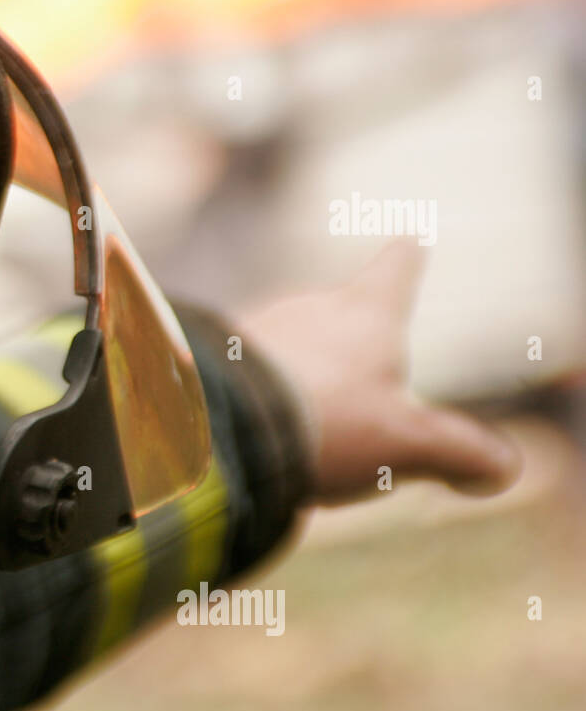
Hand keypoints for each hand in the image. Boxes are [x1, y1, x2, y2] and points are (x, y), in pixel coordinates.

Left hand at [238, 241, 521, 504]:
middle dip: (348, 340)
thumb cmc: (323, 421)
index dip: (404, 262)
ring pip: (286, 344)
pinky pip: (242, 370)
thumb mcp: (407, 445)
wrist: (214, 424)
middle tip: (358, 384)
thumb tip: (502, 467)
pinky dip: (255, 394)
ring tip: (302, 425)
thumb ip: (459, 451)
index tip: (407, 243)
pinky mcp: (209, 354)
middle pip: (338, 312)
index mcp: (366, 313)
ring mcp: (254, 326)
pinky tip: (251, 431)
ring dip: (297, 376)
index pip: (395, 272)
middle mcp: (307, 307)